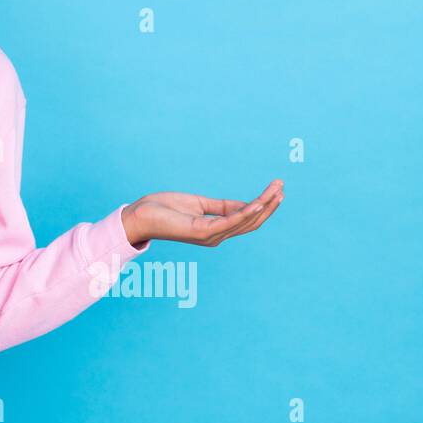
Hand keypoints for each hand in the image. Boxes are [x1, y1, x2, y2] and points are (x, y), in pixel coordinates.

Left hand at [122, 179, 282, 247]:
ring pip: (245, 221)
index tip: (276, 188)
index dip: (263, 204)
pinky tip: (259, 201)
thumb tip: (245, 204)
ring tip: (277, 191)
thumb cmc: (164, 209)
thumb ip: (221, 206)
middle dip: (269, 205)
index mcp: (215, 229)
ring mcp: (210, 235)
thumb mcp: (198, 204)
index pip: (247, 219)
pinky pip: (230, 221)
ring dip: (263, 205)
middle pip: (251, 222)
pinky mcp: (202, 231)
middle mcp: (216, 235)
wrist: (140, 215)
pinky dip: (246, 212)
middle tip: (282, 187)